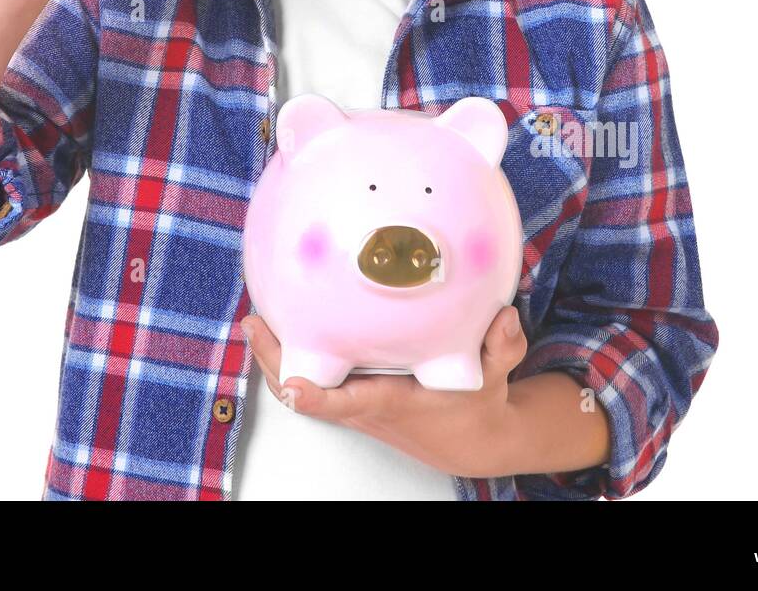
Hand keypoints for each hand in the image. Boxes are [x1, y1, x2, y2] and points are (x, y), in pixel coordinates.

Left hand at [240, 306, 529, 478]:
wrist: (472, 441)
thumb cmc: (477, 405)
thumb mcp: (496, 377)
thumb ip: (501, 347)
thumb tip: (504, 317)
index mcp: (392, 402)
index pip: (347, 404)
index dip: (316, 396)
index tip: (292, 384)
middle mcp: (365, 406)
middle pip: (305, 393)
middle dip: (274, 362)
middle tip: (253, 322)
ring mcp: (355, 403)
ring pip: (300, 387)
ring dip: (273, 358)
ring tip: (255, 319)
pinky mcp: (354, 396)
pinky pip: (312, 378)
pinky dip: (292, 356)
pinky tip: (284, 323)